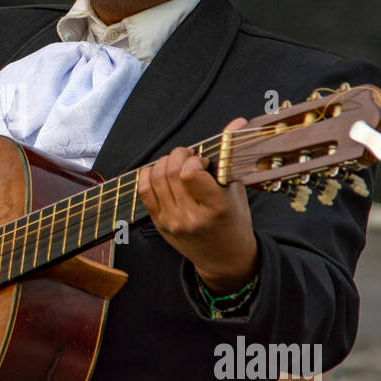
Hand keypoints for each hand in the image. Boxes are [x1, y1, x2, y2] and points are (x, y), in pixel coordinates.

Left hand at [138, 116, 258, 294]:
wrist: (225, 258)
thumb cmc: (234, 221)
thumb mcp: (237, 191)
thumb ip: (230, 156)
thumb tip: (236, 122)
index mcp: (215, 208)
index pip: (189, 173)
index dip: (194, 159)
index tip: (203, 161)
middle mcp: (190, 217)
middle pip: (171, 171)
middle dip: (180, 155)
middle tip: (190, 158)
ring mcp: (171, 222)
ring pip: (155, 177)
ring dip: (165, 162)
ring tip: (178, 164)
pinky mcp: (159, 223)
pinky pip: (144, 191)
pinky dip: (149, 174)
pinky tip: (160, 172)